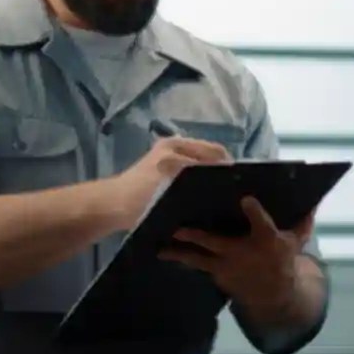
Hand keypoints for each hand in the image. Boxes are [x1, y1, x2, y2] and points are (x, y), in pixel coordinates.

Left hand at [111, 137, 230, 229]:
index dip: (230, 166)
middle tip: (235, 196)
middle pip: (210, 159)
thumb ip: (200, 172)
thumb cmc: (142, 194)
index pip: (217, 151)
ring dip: (211, 182)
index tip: (241, 186)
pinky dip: (199, 187)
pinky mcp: (165, 177)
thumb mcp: (174, 181)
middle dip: (222, 174)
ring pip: (201, 170)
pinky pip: (191, 179)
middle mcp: (176, 149)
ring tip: (223, 201)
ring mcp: (170, 163)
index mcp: (178, 145)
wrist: (111, 208)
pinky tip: (206, 203)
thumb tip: (228, 172)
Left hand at [160, 197, 314, 320]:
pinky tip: (161, 250)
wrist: (273, 297)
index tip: (245, 199)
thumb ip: (303, 220)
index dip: (254, 212)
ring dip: (179, 252)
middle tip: (179, 226)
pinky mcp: (216, 273)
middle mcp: (242, 253)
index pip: (262, 225)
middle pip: (217, 243)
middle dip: (197, 236)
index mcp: (266, 241)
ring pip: (198, 258)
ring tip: (160, 246)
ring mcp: (226, 266)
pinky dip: (179, 257)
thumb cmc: (283, 258)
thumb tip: (313, 197)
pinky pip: (195, 263)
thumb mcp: (297, 240)